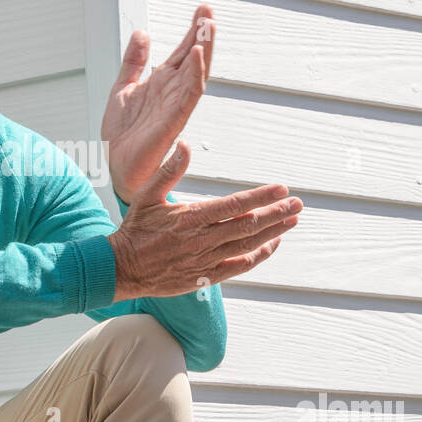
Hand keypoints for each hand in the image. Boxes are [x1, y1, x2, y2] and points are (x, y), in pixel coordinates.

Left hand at [101, 5, 214, 204]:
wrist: (114, 167)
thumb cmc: (122, 135)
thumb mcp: (123, 88)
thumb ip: (133, 63)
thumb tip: (143, 32)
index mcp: (162, 84)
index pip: (183, 53)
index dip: (193, 31)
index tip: (203, 9)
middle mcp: (172, 93)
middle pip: (194, 60)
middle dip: (203, 35)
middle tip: (209, 11)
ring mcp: (174, 107)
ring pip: (196, 74)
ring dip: (204, 50)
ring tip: (209, 27)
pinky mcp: (171, 124)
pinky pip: (188, 97)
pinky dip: (194, 75)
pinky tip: (197, 55)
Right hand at [106, 141, 301, 301]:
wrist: (123, 268)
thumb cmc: (136, 228)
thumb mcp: (147, 194)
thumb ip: (169, 170)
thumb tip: (185, 144)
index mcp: (190, 217)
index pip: (234, 205)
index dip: (261, 197)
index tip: (281, 188)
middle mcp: (202, 240)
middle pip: (248, 225)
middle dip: (276, 213)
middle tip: (298, 204)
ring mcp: (205, 260)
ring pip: (248, 245)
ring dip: (273, 232)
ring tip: (292, 220)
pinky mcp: (205, 277)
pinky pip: (239, 267)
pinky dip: (259, 256)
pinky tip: (272, 244)